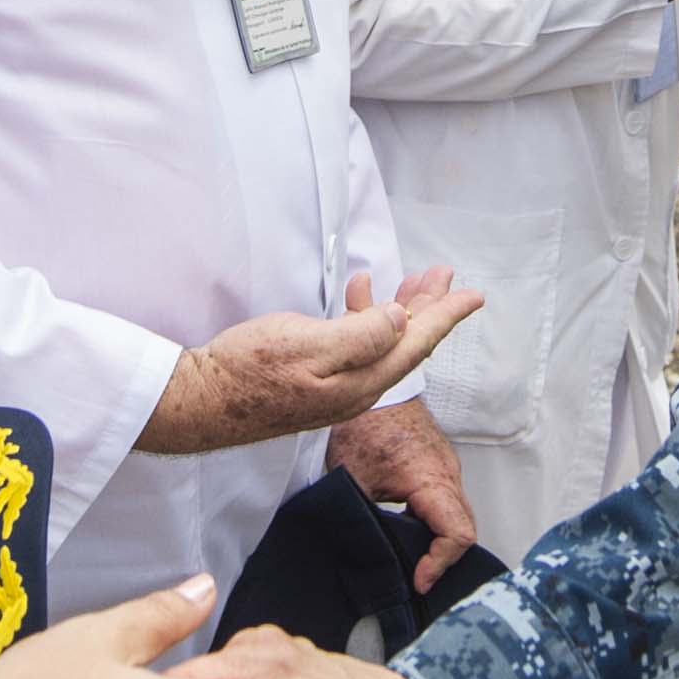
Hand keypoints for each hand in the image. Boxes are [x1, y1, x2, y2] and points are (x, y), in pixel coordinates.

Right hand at [138, 268, 480, 452]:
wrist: (203, 402)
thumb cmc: (248, 372)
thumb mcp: (308, 345)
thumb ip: (361, 335)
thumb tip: (401, 320)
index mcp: (362, 380)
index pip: (417, 342)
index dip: (447, 315)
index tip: (474, 295)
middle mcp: (357, 389)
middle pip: (407, 343)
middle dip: (430, 307)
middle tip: (445, 276)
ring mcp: (337, 389)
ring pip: (385, 344)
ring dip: (403, 311)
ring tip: (416, 284)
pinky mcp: (318, 383)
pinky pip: (361, 347)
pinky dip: (371, 320)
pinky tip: (363, 300)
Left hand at [328, 399, 477, 588]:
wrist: (367, 385)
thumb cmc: (361, 427)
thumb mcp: (353, 482)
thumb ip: (364, 520)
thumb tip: (364, 555)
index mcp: (431, 480)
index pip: (457, 534)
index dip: (439, 563)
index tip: (418, 580)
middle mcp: (449, 474)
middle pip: (465, 529)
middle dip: (443, 558)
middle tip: (417, 577)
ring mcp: (448, 467)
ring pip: (459, 515)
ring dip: (440, 540)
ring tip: (412, 559)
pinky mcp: (441, 464)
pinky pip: (449, 501)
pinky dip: (437, 522)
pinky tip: (410, 531)